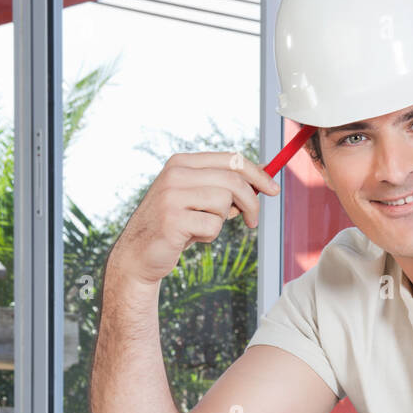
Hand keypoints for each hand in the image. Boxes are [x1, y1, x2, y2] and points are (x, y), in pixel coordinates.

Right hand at [108, 150, 279, 286]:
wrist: (138, 253)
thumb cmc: (174, 224)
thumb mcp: (197, 198)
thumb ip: (223, 186)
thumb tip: (262, 174)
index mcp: (182, 162)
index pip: (230, 159)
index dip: (257, 174)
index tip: (273, 189)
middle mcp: (176, 174)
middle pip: (232, 181)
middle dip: (250, 203)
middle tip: (252, 222)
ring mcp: (172, 196)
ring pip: (224, 204)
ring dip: (220, 221)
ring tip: (201, 227)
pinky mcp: (172, 220)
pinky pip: (212, 227)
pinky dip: (208, 237)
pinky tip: (189, 238)